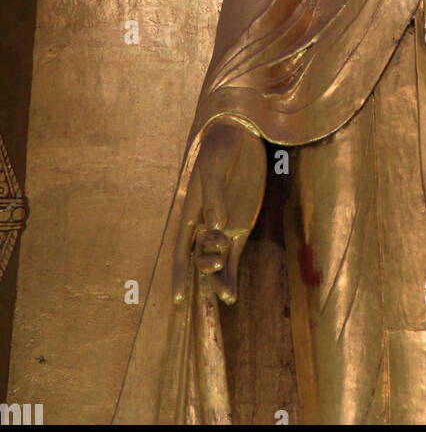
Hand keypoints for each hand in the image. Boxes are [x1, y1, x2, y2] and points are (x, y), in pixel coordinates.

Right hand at [172, 120, 265, 305]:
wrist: (243, 134)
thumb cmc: (222, 146)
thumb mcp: (215, 165)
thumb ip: (215, 195)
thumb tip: (216, 226)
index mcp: (191, 209)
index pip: (180, 247)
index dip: (179, 273)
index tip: (177, 298)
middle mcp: (204, 223)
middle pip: (199, 257)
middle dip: (204, 268)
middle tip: (217, 265)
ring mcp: (224, 226)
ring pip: (216, 261)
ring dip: (219, 280)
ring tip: (228, 294)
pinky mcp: (242, 225)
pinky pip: (234, 255)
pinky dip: (232, 275)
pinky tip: (232, 295)